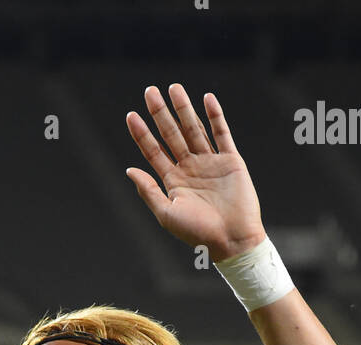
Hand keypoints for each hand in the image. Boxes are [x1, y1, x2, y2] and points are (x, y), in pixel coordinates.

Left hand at [125, 85, 265, 262]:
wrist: (231, 240)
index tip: (130, 115)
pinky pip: (222, 133)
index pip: (153, 152)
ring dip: (184, 109)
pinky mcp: (230, 160)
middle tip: (149, 92)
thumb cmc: (197, 233)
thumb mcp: (166, 214)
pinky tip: (207, 99)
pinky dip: (215, 116)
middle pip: (171, 135)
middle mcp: (190, 169)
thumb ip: (148, 191)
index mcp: (173, 181)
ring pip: (194, 129)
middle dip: (160, 113)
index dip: (141, 134)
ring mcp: (210, 163)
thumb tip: (129, 170)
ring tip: (174, 88)